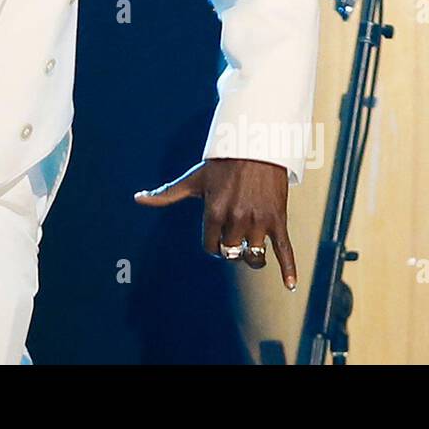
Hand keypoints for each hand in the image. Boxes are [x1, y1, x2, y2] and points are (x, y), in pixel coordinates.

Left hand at [134, 158, 296, 289]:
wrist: (256, 144)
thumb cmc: (222, 162)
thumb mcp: (193, 179)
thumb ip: (167, 194)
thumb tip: (138, 198)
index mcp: (214, 212)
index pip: (210, 248)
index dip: (212, 245)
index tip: (217, 238)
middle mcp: (235, 219)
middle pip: (232, 253)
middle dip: (231, 248)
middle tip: (234, 237)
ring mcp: (258, 221)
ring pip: (255, 257)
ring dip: (252, 258)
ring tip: (252, 252)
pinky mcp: (278, 219)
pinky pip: (285, 250)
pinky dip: (289, 269)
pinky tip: (291, 285)